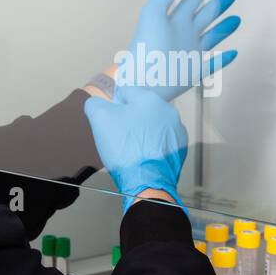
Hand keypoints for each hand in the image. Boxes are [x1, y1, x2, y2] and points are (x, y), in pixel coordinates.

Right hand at [83, 86, 187, 211]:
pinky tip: (144, 155)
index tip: (109, 120)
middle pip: (141, 109)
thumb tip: (96, 103)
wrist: (147, 181)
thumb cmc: (124, 148)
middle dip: (129, 119)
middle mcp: (167, 110)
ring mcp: (177, 129)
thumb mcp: (100, 119)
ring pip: (153, 124)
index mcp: (149, 99)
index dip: (113, 105)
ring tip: (132, 148)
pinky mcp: (180, 146)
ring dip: (143, 132)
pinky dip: (154, 145)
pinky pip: (162, 140)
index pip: (125, 93)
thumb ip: (95, 104)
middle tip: (119, 136)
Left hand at [119, 0, 239, 99]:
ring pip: (211, 37)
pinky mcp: (194, 72)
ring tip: (236, 18)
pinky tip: (233, 52)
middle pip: (204, 15)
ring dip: (224, 28)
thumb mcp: (153, 12)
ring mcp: (190, 53)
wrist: (143, 82)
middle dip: (218, 4)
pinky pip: (213, 64)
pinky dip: (224, 58)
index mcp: (174, 20)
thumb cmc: (145, 47)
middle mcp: (183, 34)